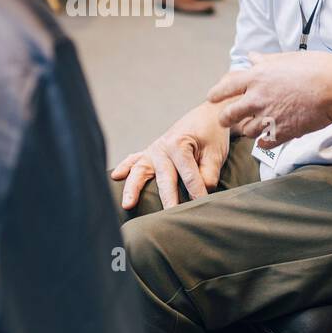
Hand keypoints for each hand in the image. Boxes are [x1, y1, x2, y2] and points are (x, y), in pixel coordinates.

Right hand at [110, 101, 229, 209]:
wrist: (207, 116)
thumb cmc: (212, 134)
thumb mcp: (216, 154)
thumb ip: (208, 175)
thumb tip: (199, 195)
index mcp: (180, 145)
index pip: (189, 176)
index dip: (198, 193)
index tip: (204, 206)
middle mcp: (162, 147)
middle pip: (164, 179)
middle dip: (168, 199)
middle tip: (171, 216)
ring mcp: (153, 150)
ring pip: (140, 171)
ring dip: (133, 188)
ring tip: (127, 204)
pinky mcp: (150, 153)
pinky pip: (134, 160)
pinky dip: (124, 167)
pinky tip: (115, 177)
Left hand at [208, 51, 331, 142]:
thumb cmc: (315, 68)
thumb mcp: (286, 58)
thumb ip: (265, 60)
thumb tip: (252, 57)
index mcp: (256, 77)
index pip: (225, 87)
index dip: (215, 94)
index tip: (212, 98)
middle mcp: (257, 98)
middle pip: (228, 114)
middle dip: (225, 118)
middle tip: (226, 119)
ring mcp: (268, 117)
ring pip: (246, 131)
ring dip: (248, 129)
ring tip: (254, 127)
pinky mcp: (281, 133)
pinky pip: (264, 143)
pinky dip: (264, 141)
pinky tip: (268, 138)